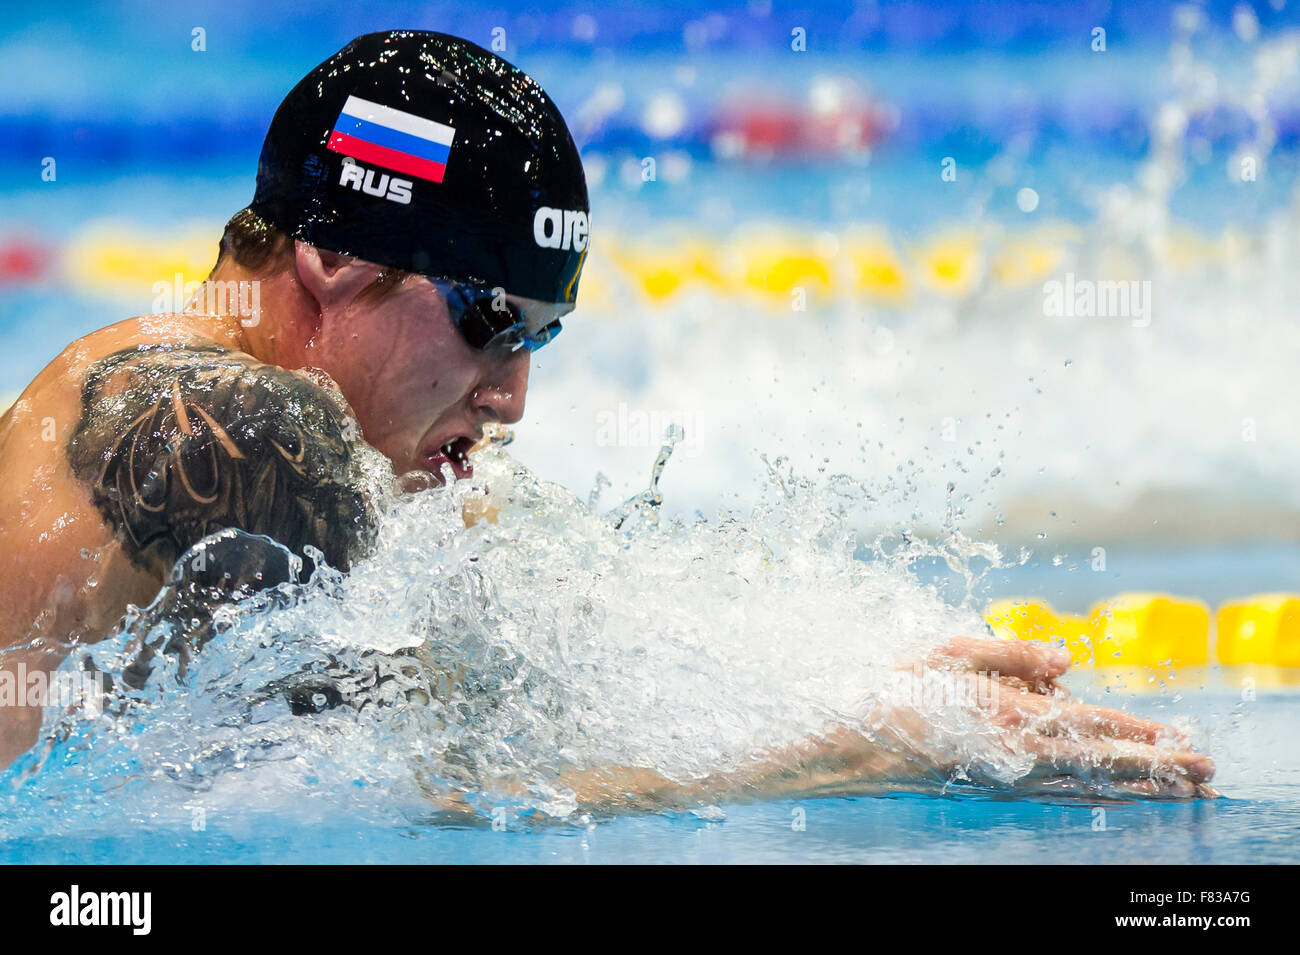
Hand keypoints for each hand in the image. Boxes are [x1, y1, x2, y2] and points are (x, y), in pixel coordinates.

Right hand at [901, 636, 1217, 798]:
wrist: (850, 742)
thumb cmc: (894, 688)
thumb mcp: (946, 652)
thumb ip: (1009, 652)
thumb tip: (1067, 661)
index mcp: (1006, 711)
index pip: (1088, 721)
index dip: (1136, 729)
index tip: (1179, 735)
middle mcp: (1014, 750)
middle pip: (1101, 760)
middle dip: (1157, 766)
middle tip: (1206, 771)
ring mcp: (1006, 775)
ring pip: (1086, 784)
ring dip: (1137, 786)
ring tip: (1180, 790)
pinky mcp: (996, 786)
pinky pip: (1058, 793)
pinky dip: (1096, 796)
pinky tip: (1116, 795)